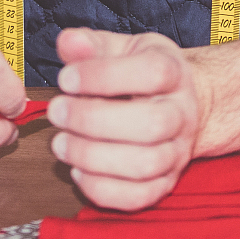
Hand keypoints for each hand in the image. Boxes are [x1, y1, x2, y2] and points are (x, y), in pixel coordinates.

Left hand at [48, 28, 202, 210]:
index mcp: (173, 73)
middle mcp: (182, 114)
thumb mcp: (123, 48)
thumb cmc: (145, 74)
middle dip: (94, 120)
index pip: (151, 73)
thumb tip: (69, 41)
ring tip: (61, 143)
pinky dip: (104, 189)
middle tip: (58, 111)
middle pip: (151, 124)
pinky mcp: (166, 182)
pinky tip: (79, 170)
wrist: (182, 103)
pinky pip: (140, 197)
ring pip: (145, 165)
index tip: (66, 78)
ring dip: (94, 157)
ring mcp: (177, 152)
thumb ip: (93, 44)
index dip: (104, 76)